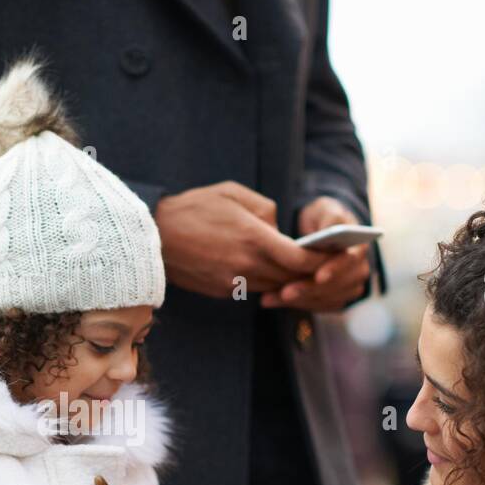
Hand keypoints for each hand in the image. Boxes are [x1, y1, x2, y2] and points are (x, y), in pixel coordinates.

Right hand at [155, 181, 326, 298]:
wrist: (153, 236)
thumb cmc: (193, 208)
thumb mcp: (233, 193)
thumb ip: (265, 210)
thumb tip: (279, 229)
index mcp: (253, 239)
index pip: (300, 259)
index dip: (321, 260)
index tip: (331, 254)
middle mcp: (246, 266)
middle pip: (291, 277)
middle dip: (308, 271)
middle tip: (322, 261)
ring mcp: (233, 283)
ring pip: (274, 286)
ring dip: (287, 278)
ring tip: (296, 265)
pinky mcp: (222, 291)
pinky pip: (253, 289)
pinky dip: (265, 281)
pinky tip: (265, 269)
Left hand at [262, 196, 370, 310]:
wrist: (317, 232)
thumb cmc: (322, 218)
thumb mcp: (325, 210)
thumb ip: (330, 219)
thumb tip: (330, 229)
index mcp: (358, 247)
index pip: (350, 261)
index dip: (335, 270)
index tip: (318, 276)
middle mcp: (357, 271)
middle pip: (336, 286)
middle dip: (309, 290)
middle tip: (285, 293)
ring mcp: (347, 288)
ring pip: (324, 300)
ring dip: (298, 301)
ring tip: (270, 298)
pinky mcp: (333, 299)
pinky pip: (315, 306)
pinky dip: (294, 304)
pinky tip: (273, 300)